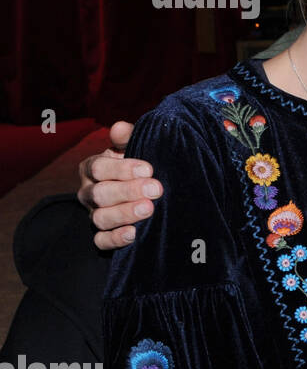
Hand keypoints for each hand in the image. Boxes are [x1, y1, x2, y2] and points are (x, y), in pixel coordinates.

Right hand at [76, 121, 161, 250]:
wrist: (149, 189)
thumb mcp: (136, 147)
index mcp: (93, 168)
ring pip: (100, 218)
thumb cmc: (141, 165)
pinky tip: (133, 234)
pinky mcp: (102, 235)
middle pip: (99, 194)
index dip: (122, 168)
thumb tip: (119, 128)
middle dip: (128, 191)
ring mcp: (95, 214)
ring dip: (124, 214)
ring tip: (148, 209)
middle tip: (156, 189)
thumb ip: (128, 137)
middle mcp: (89, 192)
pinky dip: (115, 239)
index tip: (149, 169)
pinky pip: (101, 241)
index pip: (98, 167)